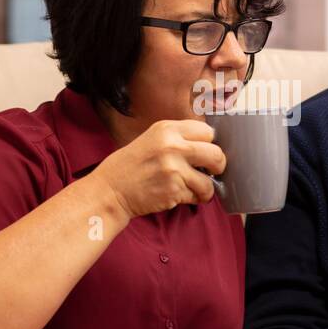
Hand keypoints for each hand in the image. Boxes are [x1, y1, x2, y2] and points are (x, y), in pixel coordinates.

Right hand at [94, 119, 225, 218]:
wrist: (110, 190)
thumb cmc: (130, 166)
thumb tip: (209, 146)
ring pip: (209, 182)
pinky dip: (191, 199)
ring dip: (205, 189)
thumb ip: (178, 139)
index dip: (209, 144)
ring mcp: (174, 169)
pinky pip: (196, 196)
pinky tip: (178, 195)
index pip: (207, 131)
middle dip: (217, 166)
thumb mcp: (152, 139)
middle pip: (216, 154)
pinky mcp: (173, 190)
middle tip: (210, 171)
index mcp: (167, 129)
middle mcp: (172, 146)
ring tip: (194, 189)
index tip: (206, 152)